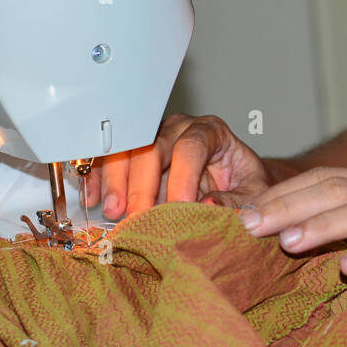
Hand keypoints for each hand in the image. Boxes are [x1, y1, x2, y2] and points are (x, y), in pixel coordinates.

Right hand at [90, 114, 269, 219]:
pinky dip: (100, 178)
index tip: (179, 209)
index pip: (192, 147)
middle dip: (142, 184)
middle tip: (137, 217)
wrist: (236, 183)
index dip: (183, 178)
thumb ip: (236, 201)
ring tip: (114, 211)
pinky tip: (94, 199)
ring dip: (116, 181)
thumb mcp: (252, 194)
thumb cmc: (243, 184)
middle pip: (153, 146)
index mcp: (211, 132)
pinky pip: (111, 158)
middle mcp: (179, 129)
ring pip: (127, 150)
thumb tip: (208, 207)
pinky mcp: (135, 154)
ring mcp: (153, 139)